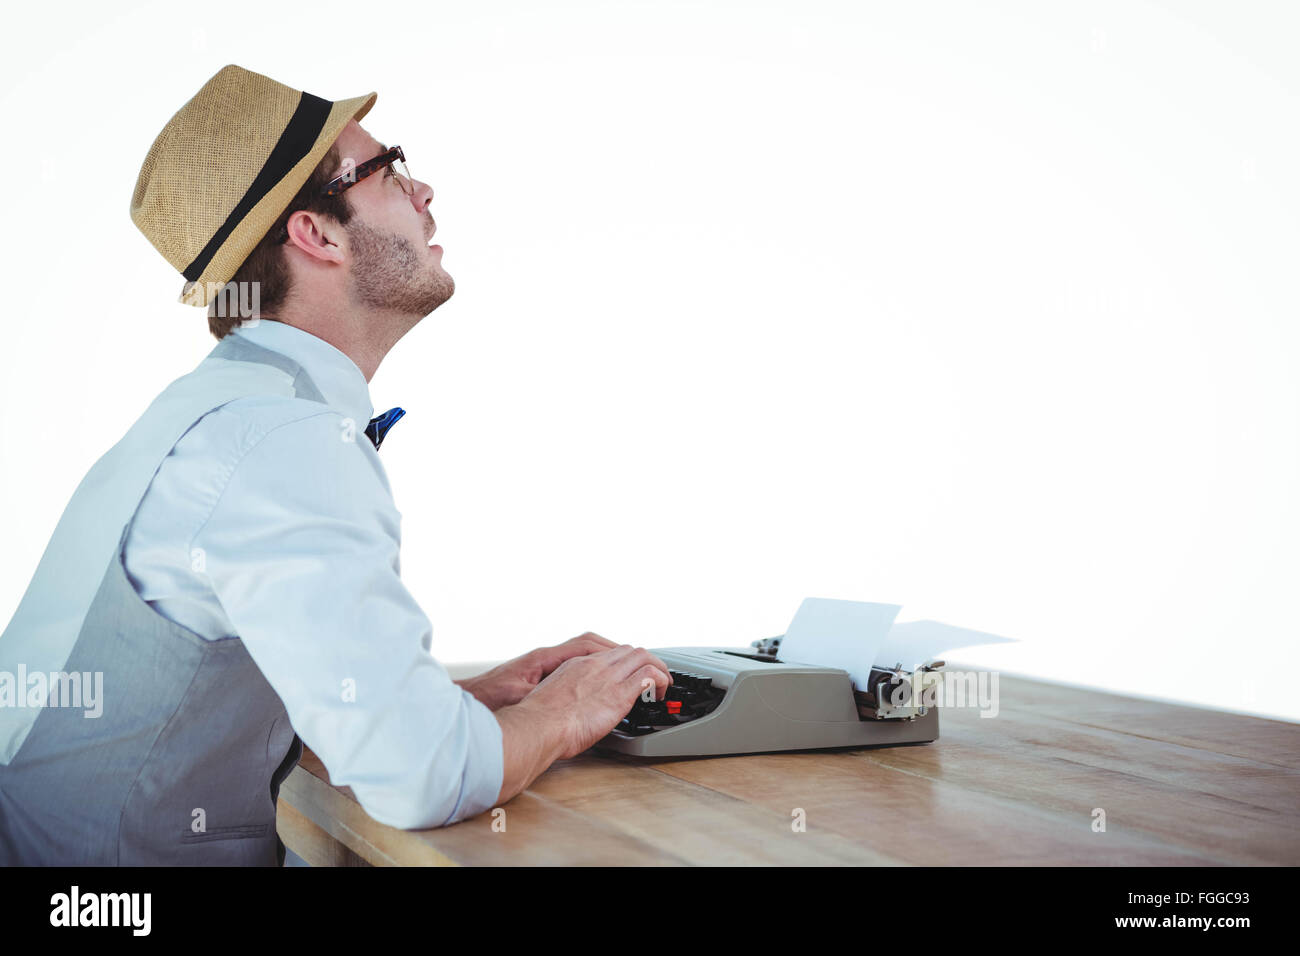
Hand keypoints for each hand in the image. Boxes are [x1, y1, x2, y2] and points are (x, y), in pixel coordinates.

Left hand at [456, 632, 620, 710]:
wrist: (468, 705)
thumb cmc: (488, 699)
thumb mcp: (521, 695)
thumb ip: (546, 691)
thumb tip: (571, 693)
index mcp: (544, 658)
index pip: (586, 643)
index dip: (611, 649)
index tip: (632, 657)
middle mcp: (545, 658)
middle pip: (587, 644)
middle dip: (613, 650)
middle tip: (637, 661)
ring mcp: (542, 667)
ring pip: (580, 655)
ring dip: (602, 659)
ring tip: (623, 670)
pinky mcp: (538, 679)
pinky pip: (572, 668)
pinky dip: (590, 671)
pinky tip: (597, 685)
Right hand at [522, 644, 672, 757]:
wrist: (539, 726)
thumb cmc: (538, 720)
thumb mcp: (549, 698)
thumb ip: (563, 697)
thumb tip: (566, 709)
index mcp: (576, 665)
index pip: (608, 654)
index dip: (623, 663)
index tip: (628, 674)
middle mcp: (594, 666)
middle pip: (629, 650)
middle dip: (645, 660)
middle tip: (653, 677)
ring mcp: (608, 678)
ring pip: (643, 656)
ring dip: (658, 668)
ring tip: (664, 684)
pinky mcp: (619, 694)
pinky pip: (649, 676)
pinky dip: (660, 680)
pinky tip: (660, 694)